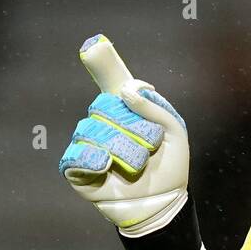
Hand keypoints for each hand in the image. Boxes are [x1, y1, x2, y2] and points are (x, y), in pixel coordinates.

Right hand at [59, 34, 188, 236]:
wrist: (164, 203)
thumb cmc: (170, 167)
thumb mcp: (175, 133)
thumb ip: (156, 108)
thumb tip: (127, 91)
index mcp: (127, 110)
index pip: (110, 82)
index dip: (102, 63)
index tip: (93, 45)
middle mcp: (104, 123)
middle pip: (105, 107)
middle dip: (133, 127)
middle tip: (151, 146)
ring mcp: (89, 145)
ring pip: (94, 130)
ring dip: (124, 149)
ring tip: (138, 165)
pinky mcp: (78, 170)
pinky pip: (75, 154)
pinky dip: (92, 157)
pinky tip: (106, 165)